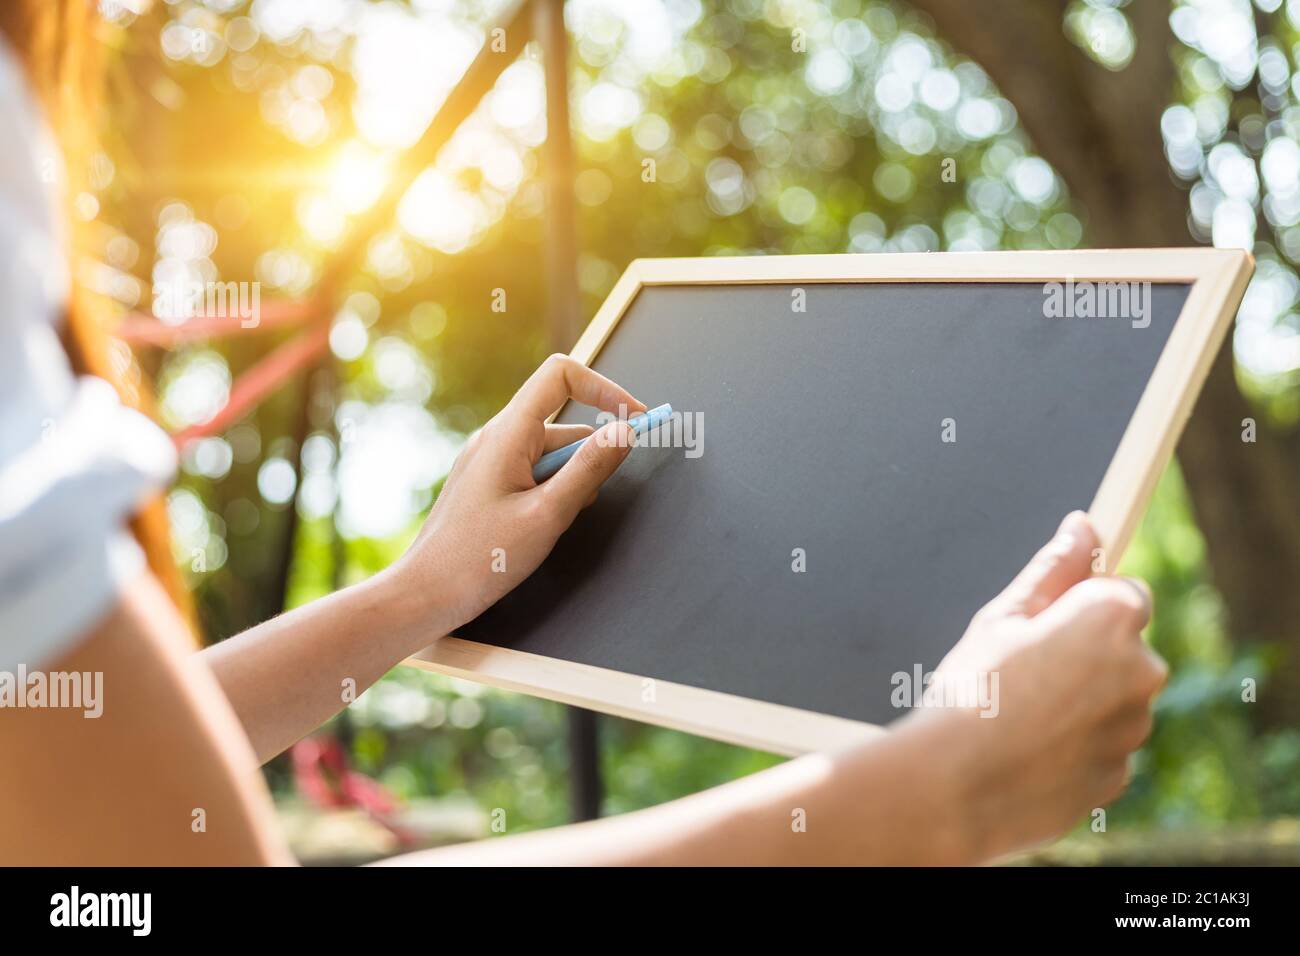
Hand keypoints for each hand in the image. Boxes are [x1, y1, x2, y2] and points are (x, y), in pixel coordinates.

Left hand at [397, 354, 643, 628]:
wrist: (424, 594)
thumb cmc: (479, 560)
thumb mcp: (547, 515)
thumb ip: (589, 469)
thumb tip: (625, 430)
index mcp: (507, 434)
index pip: (562, 374)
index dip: (605, 388)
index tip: (635, 420)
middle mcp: (496, 437)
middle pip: (562, 421)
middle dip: (589, 455)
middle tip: (584, 501)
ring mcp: (489, 459)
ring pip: (551, 451)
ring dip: (570, 479)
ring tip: (551, 524)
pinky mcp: (488, 482)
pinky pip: (533, 471)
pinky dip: (551, 491)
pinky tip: (539, 527)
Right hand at [920, 511, 1166, 860]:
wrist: (954, 784)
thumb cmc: (972, 689)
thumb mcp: (1002, 615)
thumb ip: (1053, 567)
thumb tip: (1083, 525)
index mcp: (1112, 617)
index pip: (1126, 593)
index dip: (1082, 604)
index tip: (1045, 621)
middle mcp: (1141, 671)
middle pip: (1122, 650)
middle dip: (1084, 656)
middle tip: (1020, 669)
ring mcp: (1133, 729)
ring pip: (1111, 703)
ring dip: (1078, 704)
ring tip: (1016, 715)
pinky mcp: (1118, 777)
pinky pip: (1100, 750)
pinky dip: (1072, 748)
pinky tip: (1025, 751)